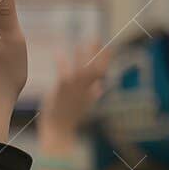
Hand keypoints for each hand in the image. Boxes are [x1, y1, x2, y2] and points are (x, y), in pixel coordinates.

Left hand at [37, 43, 107, 157]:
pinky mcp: (62, 91)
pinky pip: (64, 73)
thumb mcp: (84, 105)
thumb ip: (93, 94)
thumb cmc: (69, 118)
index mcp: (91, 93)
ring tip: (82, 41)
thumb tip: (101, 87)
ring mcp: (74, 90)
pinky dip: (62, 62)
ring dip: (84, 54)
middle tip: (97, 37)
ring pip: (84, 69)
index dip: (107, 59)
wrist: (58, 131)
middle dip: (99, 53)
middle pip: (97, 68)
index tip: (110, 46)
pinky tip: (58, 51)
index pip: (102, 72)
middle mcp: (85, 91)